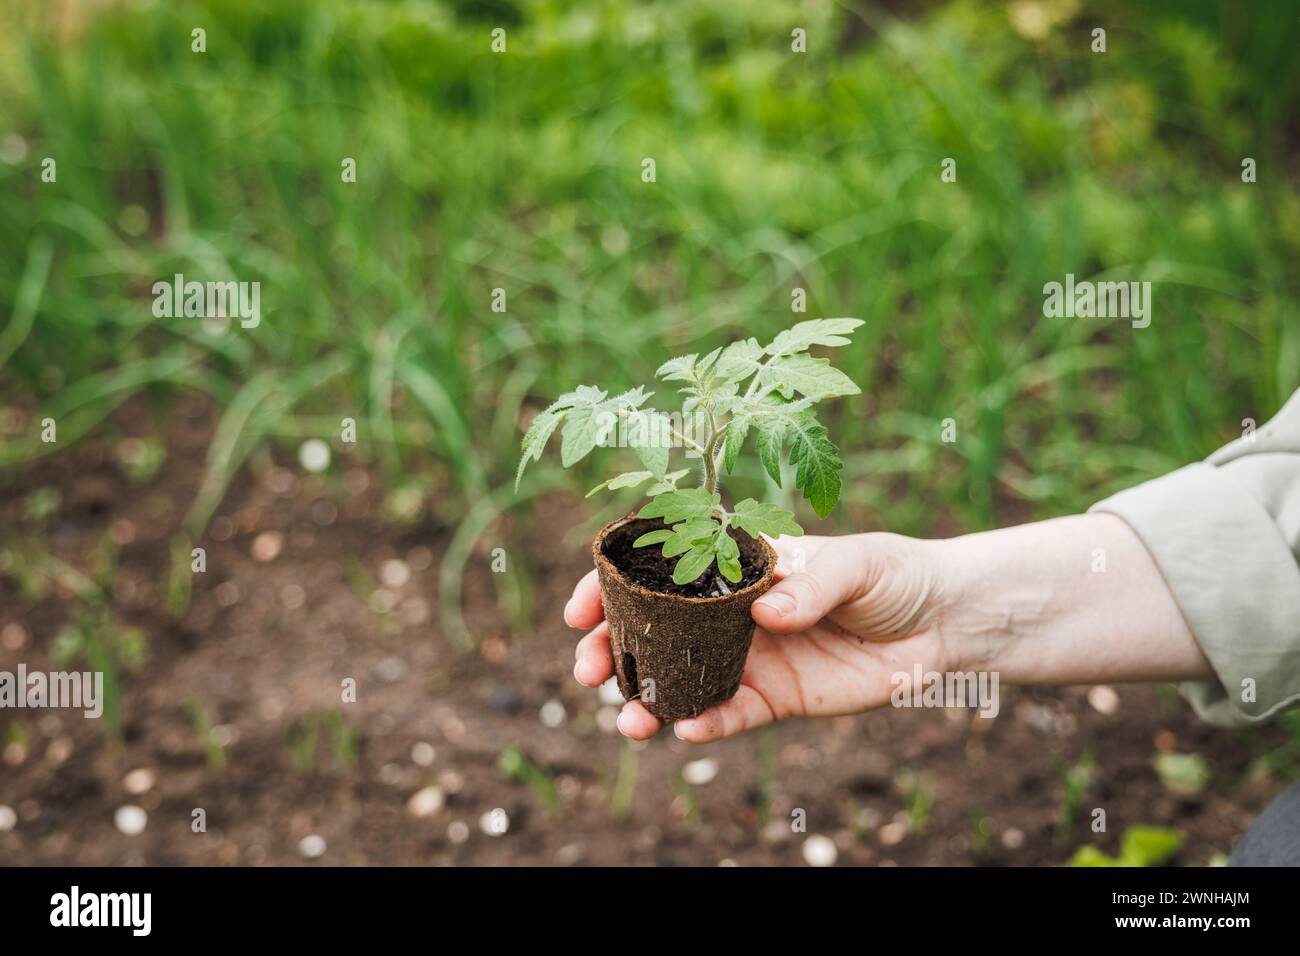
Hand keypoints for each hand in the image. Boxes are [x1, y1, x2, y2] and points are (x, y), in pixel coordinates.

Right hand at [567, 531, 950, 742]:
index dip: (612, 586)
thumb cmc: (891, 573)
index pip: (660, 569)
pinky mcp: (773, 700)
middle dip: (613, 649)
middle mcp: (729, 612)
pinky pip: (729, 715)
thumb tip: (766, 614)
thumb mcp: (855, 564)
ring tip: (627, 721)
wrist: (939, 622)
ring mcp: (748, 657)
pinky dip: (704, 724)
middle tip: (588, 669)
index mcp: (735, 564)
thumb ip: (811, 585)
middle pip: (654, 629)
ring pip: (680, 679)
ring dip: (646, 699)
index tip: (580, 608)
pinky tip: (685, 730)